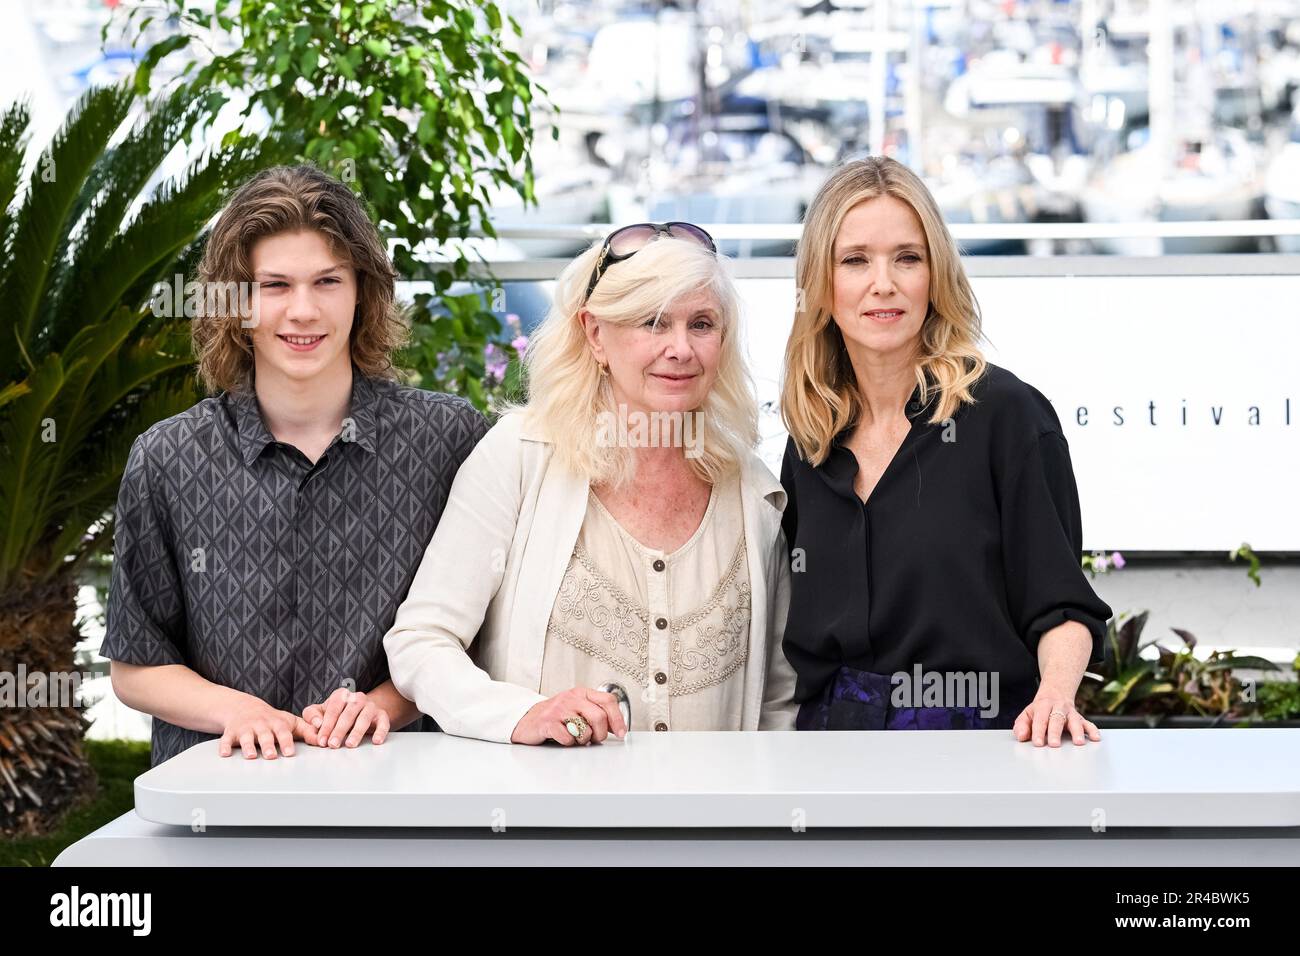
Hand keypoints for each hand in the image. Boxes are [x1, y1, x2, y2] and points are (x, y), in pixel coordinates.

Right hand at [218, 695, 318, 758]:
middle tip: (272, 755)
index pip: (284, 732)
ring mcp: (245, 728)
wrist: (244, 707)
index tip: (290, 752)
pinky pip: (225, 739)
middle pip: (265, 736)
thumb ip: (308, 731)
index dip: (287, 742)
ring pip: (246, 738)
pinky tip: (225, 754)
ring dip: (248, 747)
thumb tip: (324, 740)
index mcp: (277, 723)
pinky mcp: (230, 732)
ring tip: (251, 756)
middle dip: (268, 745)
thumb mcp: (290, 722)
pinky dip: (224, 746)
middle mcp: (261, 725)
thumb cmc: (271, 719)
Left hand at [302, 688, 390, 748]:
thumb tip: (317, 724)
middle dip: (339, 731)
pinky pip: (383, 722)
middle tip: (333, 745)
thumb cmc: (336, 714)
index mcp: (341, 695)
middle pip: (348, 714)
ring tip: (350, 744)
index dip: (326, 726)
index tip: (321, 741)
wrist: (360, 712)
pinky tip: (376, 741)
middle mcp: (357, 698)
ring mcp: (371, 706)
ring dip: (357, 732)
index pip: (333, 709)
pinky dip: (381, 732)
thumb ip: (311, 715)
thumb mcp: (320, 712)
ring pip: (364, 718)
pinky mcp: (382, 715)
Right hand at [510, 686, 628, 745]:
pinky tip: (563, 738)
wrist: (528, 720)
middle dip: (600, 734)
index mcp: (581, 693)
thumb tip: (617, 727)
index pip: (608, 700)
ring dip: (583, 740)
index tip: (621, 733)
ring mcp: (558, 710)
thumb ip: (596, 714)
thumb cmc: (556, 716)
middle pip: (599, 717)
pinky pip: (568, 739)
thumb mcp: (577, 708)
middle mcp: (571, 698)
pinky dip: (568, 743)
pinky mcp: (548, 723)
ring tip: (575, 737)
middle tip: (594, 739)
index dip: (618, 719)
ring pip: (585, 730)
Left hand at [1013, 690, 1100, 747]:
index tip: (1038, 743)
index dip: (1038, 731)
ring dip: (1077, 731)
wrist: (1056, 694)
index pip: (1040, 719)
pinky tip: (1095, 738)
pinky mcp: (1081, 719)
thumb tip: (1021, 736)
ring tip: (1078, 742)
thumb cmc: (1040, 710)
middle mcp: (1058, 708)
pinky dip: (1093, 730)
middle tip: (1054, 744)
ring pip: (1075, 721)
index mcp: (1043, 706)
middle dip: (1055, 732)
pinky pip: (1088, 724)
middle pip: (1057, 719)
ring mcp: (1071, 713)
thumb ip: (1022, 726)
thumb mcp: (1027, 714)